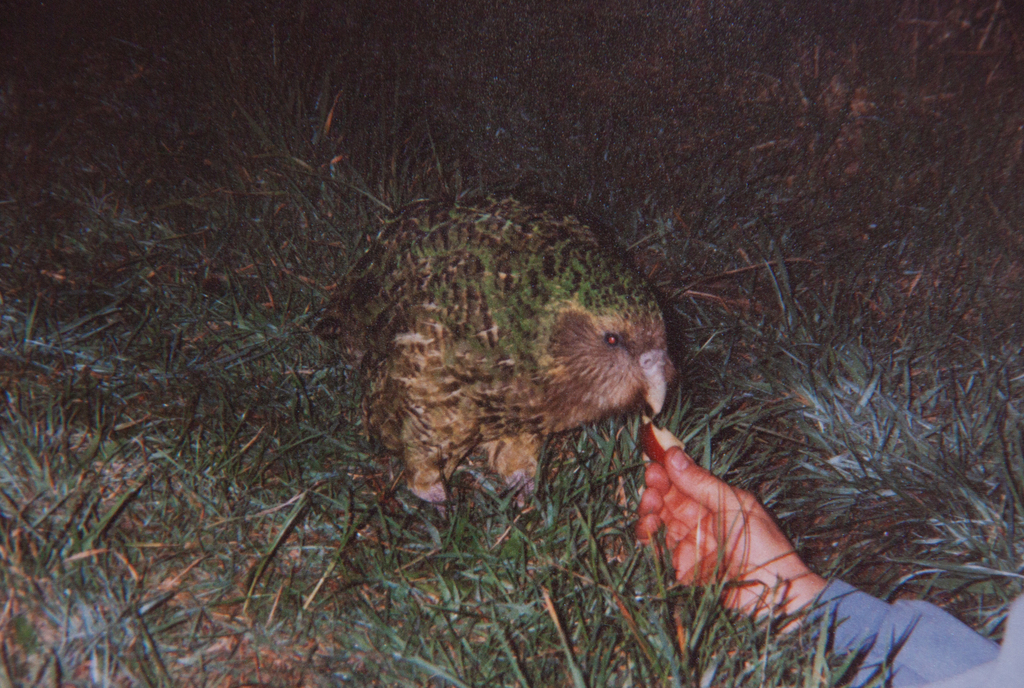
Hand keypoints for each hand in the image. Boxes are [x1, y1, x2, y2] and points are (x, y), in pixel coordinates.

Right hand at [636, 447, 825, 616]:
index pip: (686, 484)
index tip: (657, 462)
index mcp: (716, 504)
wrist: (770, 590)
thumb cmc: (762, 543)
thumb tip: (673, 456)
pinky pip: (656, 549)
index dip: (669, 473)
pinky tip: (650, 523)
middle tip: (651, 479)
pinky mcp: (680, 569)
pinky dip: (648, 535)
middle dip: (656, 488)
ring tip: (650, 501)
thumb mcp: (734, 504)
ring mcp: (689, 546)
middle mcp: (700, 523)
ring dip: (649, 508)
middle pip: (668, 501)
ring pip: (659, 522)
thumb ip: (701, 482)